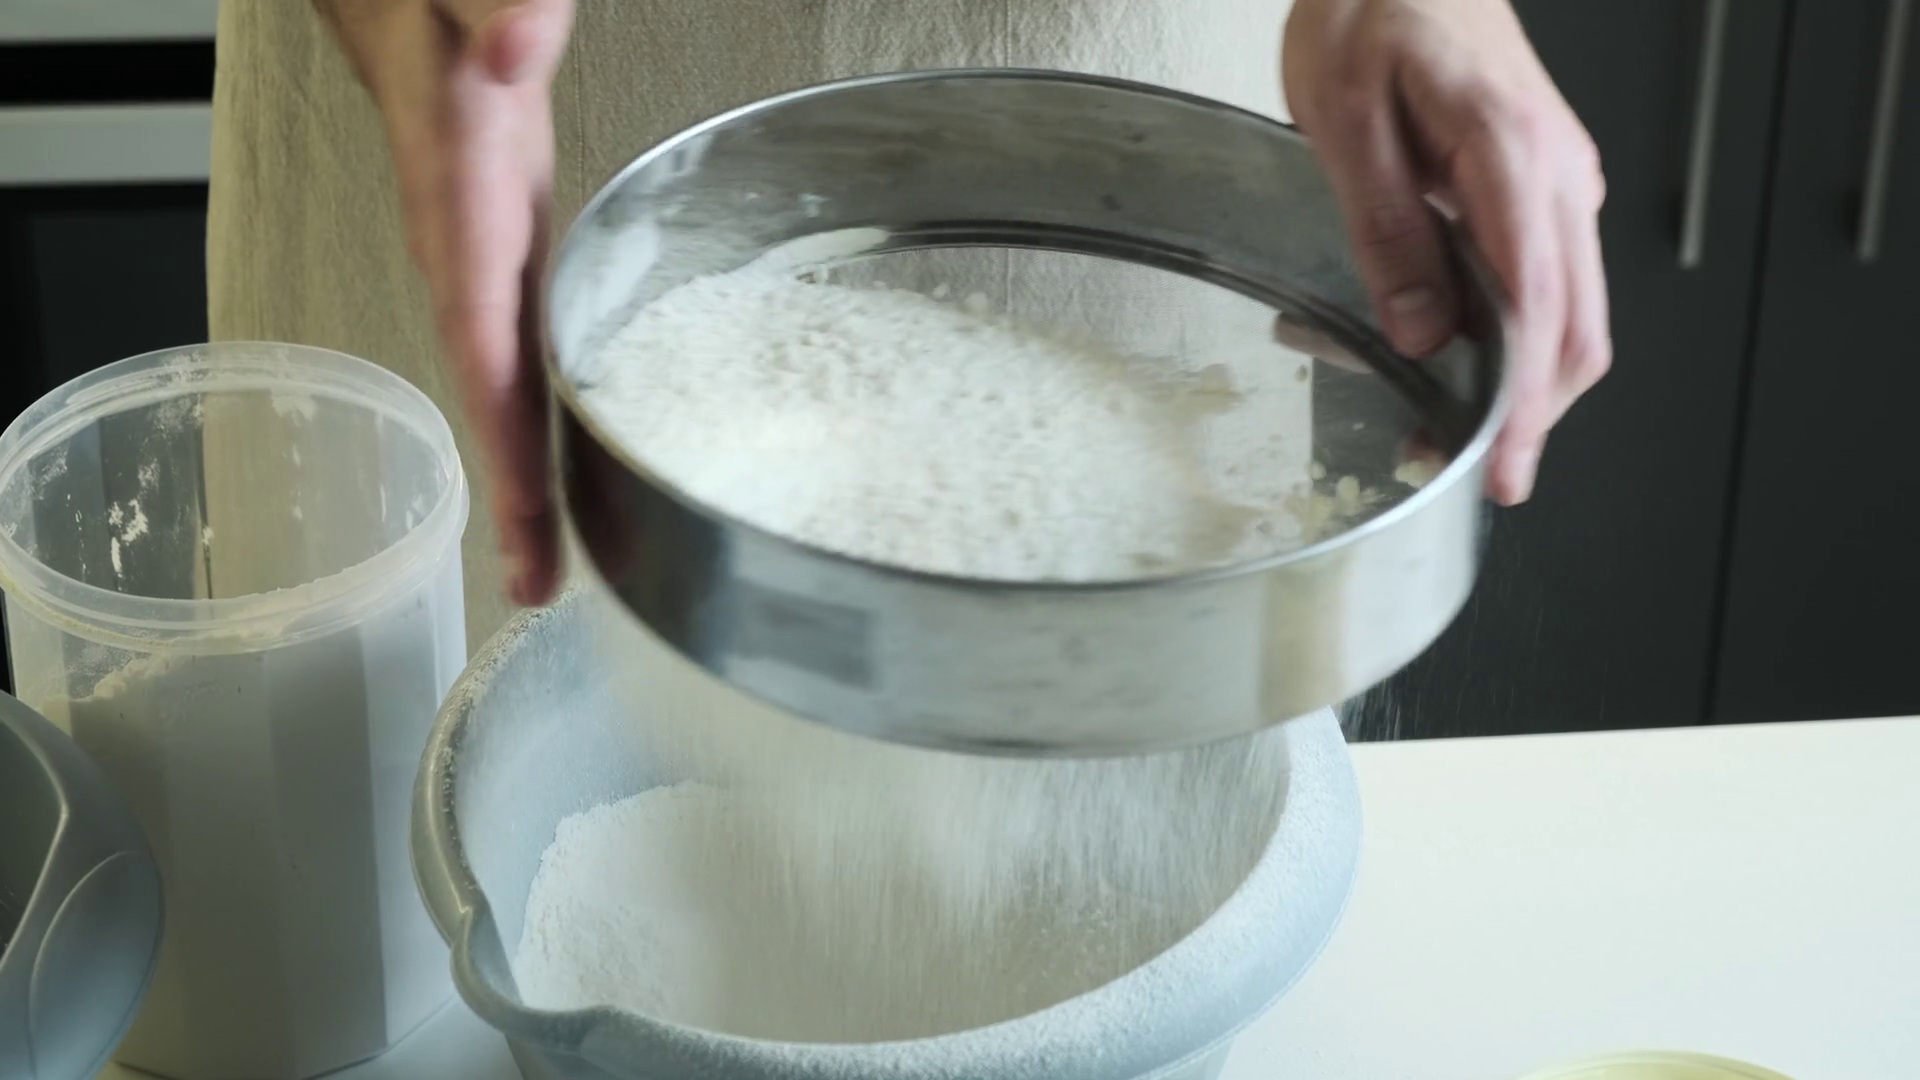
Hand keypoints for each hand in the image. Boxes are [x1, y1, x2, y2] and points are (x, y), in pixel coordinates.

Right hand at [316, 0, 573, 603]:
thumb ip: (501, 12)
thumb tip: (516, 43)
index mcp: (464, 192)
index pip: (483, 330)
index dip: (505, 426)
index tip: (526, 512)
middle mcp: (466, 238)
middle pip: (489, 382)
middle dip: (513, 487)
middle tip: (535, 585)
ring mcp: (482, 247)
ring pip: (503, 374)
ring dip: (524, 466)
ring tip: (543, 561)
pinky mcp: (507, 241)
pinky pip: (523, 342)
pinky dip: (541, 412)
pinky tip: (565, 461)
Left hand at [1283, 0, 1609, 503]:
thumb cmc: (1372, 9)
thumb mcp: (1344, 118)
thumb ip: (1383, 228)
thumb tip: (1417, 330)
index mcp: (1510, 154)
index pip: (1538, 308)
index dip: (1527, 405)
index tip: (1507, 468)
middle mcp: (1555, 174)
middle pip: (1578, 328)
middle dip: (1531, 414)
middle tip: (1466, 468)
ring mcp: (1557, 182)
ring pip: (1569, 312)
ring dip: (1521, 381)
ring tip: (1444, 421)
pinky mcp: (1540, 187)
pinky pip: (1543, 280)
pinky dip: (1510, 334)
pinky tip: (1446, 350)